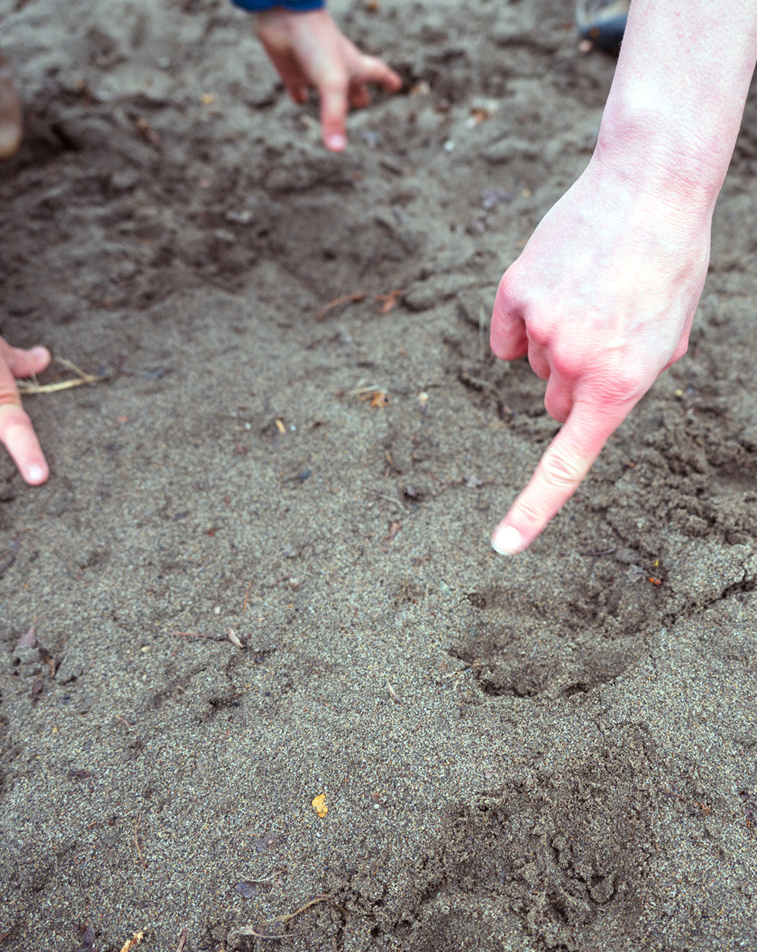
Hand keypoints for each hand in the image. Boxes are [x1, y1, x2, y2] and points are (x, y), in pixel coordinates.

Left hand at [253, 8, 400, 150]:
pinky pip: (297, 85)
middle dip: (360, 94)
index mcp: (352, 66)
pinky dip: (299, 94)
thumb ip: (335, 116)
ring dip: (331, 98)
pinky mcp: (292, 69)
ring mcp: (313, 69)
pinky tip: (298, 100)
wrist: (285, 15)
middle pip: (352, 83)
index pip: (377, 73)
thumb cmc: (316, 44)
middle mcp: (335, 67)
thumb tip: (337, 149)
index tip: (397, 86)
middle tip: (364, 103)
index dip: (387, 80)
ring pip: (325, 87)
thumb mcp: (331, 83)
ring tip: (334, 108)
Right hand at [488, 156, 712, 553]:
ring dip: (555, 342)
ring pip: (533, 364)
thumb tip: (582, 396)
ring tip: (592, 292)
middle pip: (554, 401)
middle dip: (574, 380)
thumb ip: (630, 377)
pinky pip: (506, 335)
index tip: (503, 545)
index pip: (569, 461)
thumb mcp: (671, 331)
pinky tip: (555, 283)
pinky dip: (522, 320)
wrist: (651, 182)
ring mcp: (541, 326)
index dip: (534, 509)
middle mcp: (576, 360)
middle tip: (604, 331)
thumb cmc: (671, 260)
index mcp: (622, 379)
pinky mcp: (514, 293)